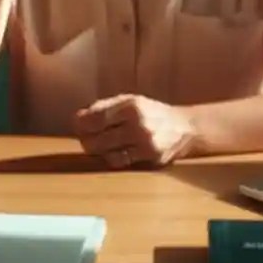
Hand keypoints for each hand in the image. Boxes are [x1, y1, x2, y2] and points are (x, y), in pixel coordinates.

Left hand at [74, 94, 198, 168]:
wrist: (185, 127)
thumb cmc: (152, 112)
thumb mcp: (130, 100)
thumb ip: (105, 107)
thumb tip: (80, 117)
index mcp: (131, 106)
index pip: (95, 118)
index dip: (81, 123)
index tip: (77, 124)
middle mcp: (138, 124)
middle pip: (97, 138)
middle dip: (86, 139)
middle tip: (85, 137)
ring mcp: (144, 143)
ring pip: (106, 153)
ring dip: (97, 150)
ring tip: (98, 145)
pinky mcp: (149, 158)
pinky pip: (119, 161)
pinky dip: (111, 157)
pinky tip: (112, 152)